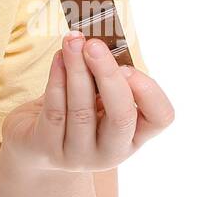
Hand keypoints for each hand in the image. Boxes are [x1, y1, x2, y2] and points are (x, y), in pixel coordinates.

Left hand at [0, 31, 174, 173]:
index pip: (161, 117)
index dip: (148, 91)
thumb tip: (100, 41)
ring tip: (72, 41)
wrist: (37, 143)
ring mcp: (79, 156)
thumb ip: (105, 77)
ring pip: (82, 111)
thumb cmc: (75, 109)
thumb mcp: (98, 96)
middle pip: (122, 117)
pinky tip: (58, 58)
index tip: (128, 67)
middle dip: (108, 76)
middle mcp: (112, 151)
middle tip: (94, 45)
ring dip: (76, 69)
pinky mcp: (48, 150)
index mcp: (135, 135)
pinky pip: (55, 111)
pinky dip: (56, 80)